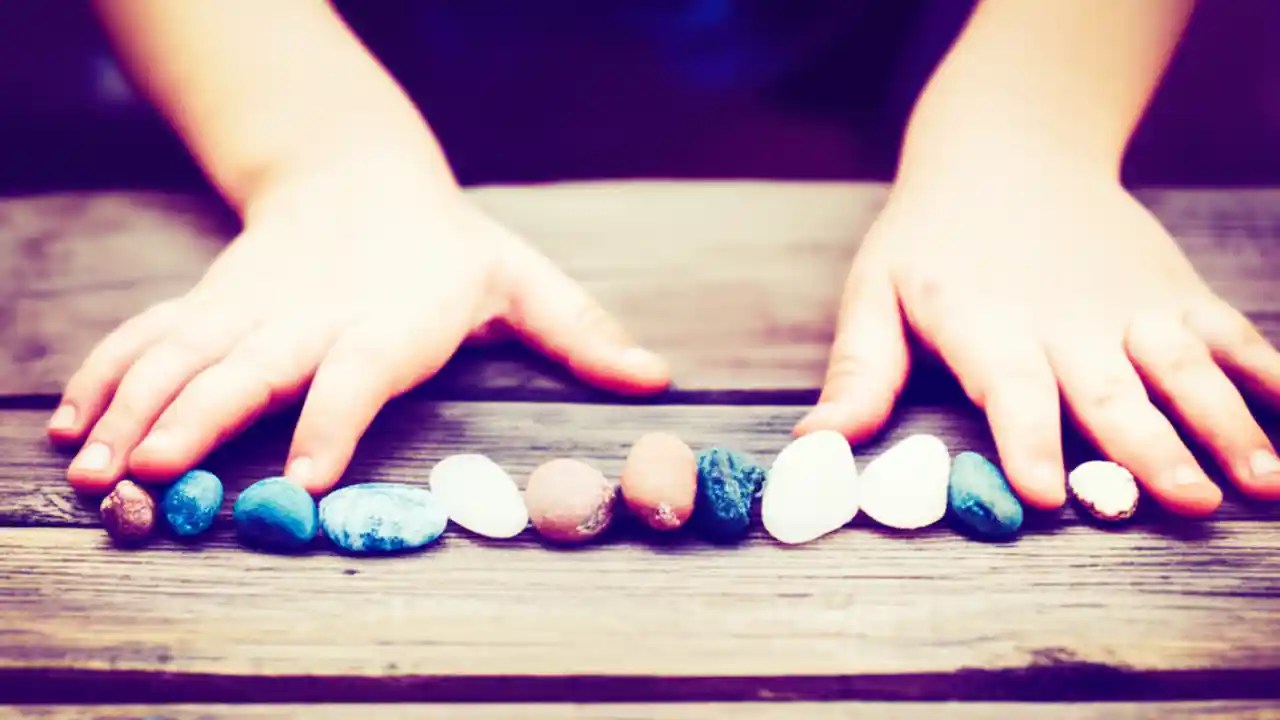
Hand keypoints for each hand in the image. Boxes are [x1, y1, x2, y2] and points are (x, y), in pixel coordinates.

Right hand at [50, 155, 668, 493]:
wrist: (359, 176)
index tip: (302, 475)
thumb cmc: (445, 245)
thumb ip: (580, 330)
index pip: (355, 372)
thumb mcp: (521, 276)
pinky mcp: (212, 305)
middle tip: (151, 477)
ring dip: (134, 410)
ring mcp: (250, 310)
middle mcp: (308, 318)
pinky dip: (107, 378)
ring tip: (95, 468)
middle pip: (246, 369)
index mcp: (387, 319)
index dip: (329, 420)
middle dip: (195, 423)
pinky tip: (72, 424)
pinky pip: (150, 339)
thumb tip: (656, 379)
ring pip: (182, 358)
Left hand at [797, 170, 1279, 515]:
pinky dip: (1266, 373)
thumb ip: (858, 371)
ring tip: (1260, 481)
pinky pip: (1226, 333)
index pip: (1010, 389)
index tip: (1045, 492)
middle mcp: (1063, 318)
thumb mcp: (874, 293)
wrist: (1007, 149)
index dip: (1026, 439)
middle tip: (1185, 502)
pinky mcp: (1171, 289)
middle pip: (1109, 391)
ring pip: (1182, 368)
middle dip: (1147, 449)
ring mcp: (1129, 303)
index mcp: (985, 323)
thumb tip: (814, 447)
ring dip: (1224, 423)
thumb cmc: (930, 237)